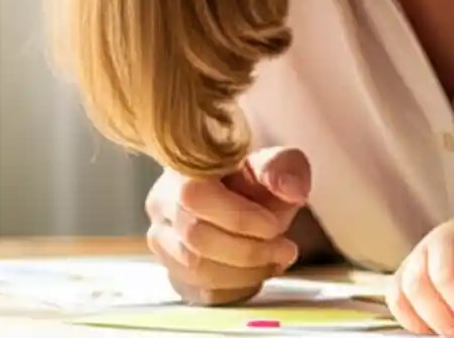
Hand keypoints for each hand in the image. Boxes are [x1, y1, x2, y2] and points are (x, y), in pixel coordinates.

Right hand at [145, 147, 310, 304]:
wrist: (248, 197)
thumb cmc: (259, 178)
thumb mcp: (278, 162)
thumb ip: (285, 169)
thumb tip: (292, 190)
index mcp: (183, 169)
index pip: (196, 197)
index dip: (238, 218)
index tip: (275, 226)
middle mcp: (162, 204)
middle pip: (196, 239)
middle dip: (249, 251)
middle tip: (286, 250)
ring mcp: (162, 240)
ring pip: (196, 270)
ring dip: (246, 273)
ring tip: (276, 260)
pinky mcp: (172, 269)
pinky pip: (199, 291)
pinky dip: (236, 289)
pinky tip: (259, 272)